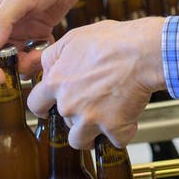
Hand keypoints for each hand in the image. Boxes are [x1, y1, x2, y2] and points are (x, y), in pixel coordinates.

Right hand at [0, 0, 102, 82]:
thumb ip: (4, 20)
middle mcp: (6, 24)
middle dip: (10, 68)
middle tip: (28, 67)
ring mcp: (23, 29)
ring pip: (18, 58)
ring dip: (28, 63)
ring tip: (42, 56)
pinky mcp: (40, 31)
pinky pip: (36, 52)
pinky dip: (42, 56)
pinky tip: (50, 49)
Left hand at [27, 17, 165, 148]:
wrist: (143, 52)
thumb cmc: (114, 41)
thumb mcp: (75, 37)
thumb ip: (54, 55)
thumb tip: (46, 66)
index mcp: (57, 83)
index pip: (35, 105)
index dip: (44, 107)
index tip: (51, 108)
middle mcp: (69, 105)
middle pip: (63, 124)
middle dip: (77, 116)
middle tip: (93, 104)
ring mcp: (90, 120)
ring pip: (82, 141)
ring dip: (93, 133)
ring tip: (105, 121)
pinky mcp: (113, 128)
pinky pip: (116, 141)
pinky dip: (123, 133)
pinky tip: (128, 119)